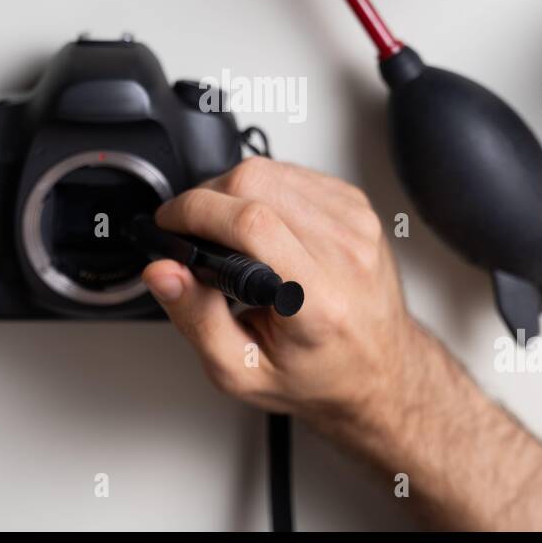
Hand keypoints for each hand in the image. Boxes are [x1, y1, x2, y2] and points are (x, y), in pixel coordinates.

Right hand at [140, 157, 418, 431]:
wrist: (379, 370)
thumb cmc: (318, 373)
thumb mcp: (241, 371)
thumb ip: (195, 319)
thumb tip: (163, 272)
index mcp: (317, 300)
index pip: (251, 224)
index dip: (195, 211)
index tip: (170, 222)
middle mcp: (344, 254)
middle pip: (256, 182)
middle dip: (206, 197)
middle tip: (193, 230)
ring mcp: (356, 224)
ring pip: (271, 169)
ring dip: (232, 191)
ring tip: (226, 231)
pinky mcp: (358, 207)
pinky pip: (293, 173)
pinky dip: (264, 190)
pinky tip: (261, 224)